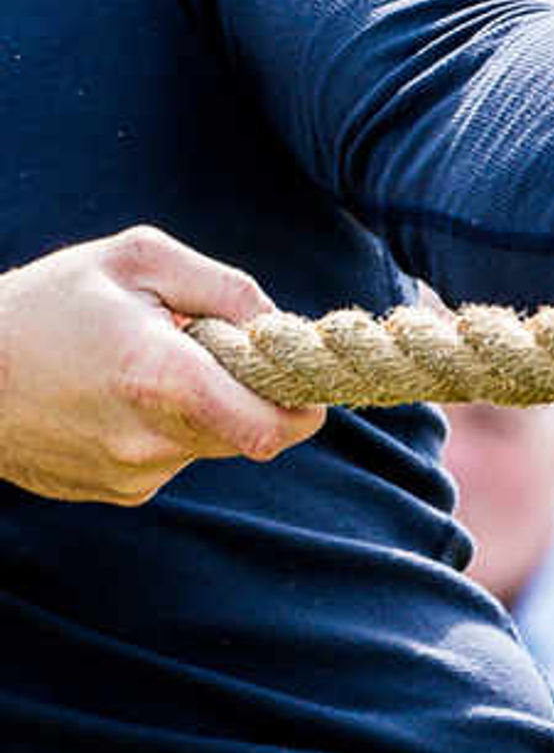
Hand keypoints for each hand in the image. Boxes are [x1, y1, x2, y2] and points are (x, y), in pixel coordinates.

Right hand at [0, 226, 325, 505]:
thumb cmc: (47, 302)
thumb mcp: (138, 260)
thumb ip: (227, 288)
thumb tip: (280, 325)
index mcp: (164, 379)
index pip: (274, 426)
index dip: (305, 407)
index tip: (307, 384)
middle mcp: (152, 440)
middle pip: (252, 435)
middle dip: (252, 396)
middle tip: (213, 351)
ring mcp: (132, 475)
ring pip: (213, 445)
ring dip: (208, 410)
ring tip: (150, 368)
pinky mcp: (116, 492)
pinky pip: (173, 459)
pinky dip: (168, 429)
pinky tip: (120, 397)